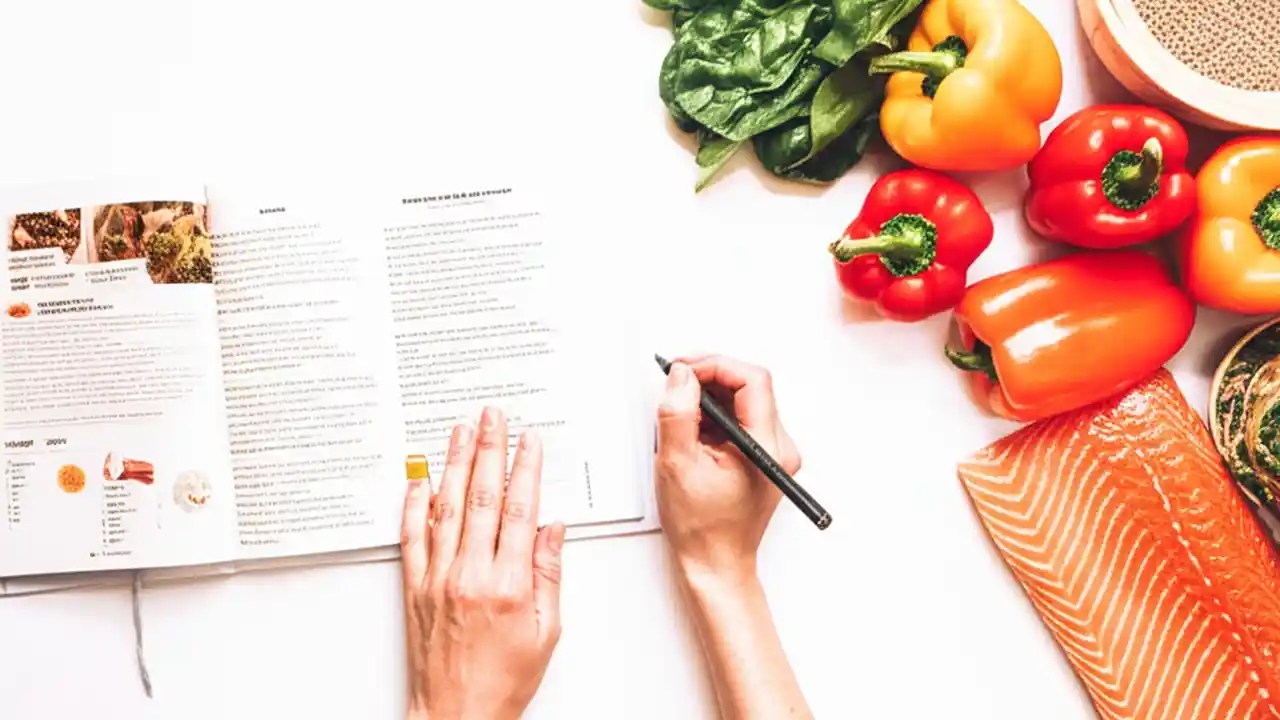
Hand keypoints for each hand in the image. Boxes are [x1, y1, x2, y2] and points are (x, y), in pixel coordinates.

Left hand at [400, 408, 565, 719]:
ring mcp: (437, 579)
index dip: (525, 469)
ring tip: (459, 431)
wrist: (456, 715)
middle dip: (488, 449)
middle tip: (491, 416)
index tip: (530, 441)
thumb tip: (552, 530)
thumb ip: (549, 575)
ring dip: (452, 463)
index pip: (519, 510)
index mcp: (508, 585)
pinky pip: (412, 537)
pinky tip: (420, 480)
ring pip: (445, 508)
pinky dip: (415, 505)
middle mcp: (469, 575)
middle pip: (480, 496)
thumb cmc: (502, 681)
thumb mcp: (545, 631)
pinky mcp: (415, 588)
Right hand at [655, 355, 801, 584]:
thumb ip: (678, 414)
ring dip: (708, 398)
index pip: (751, 380)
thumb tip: (681, 376)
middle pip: (748, 387)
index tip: (684, 370)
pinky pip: (738, 420)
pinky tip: (691, 433)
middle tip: (675, 383)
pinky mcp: (761, 458)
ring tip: (680, 416)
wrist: (716, 565)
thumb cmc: (702, 528)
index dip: (714, 366)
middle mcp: (778, 447)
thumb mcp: (678, 465)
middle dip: (709, 378)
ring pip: (742, 401)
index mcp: (767, 448)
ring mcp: (772, 453)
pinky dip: (713, 417)